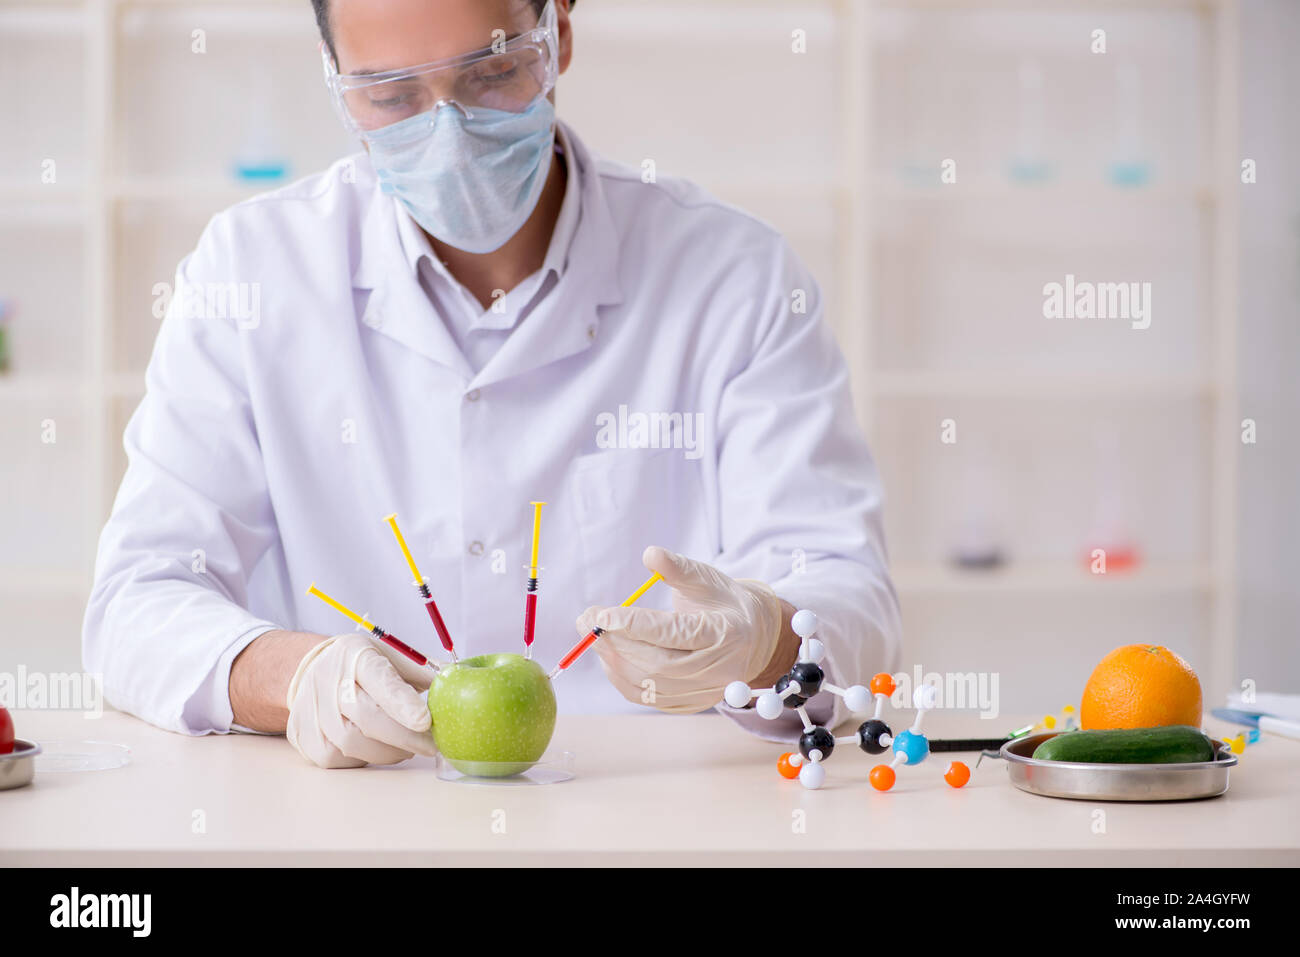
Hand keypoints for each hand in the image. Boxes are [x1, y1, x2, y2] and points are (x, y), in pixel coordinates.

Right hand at [285, 633, 437, 767]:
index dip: (403, 703)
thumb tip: (461, 683)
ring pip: (354, 743)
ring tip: (407, 746)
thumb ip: (425, 671)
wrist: (311, 671)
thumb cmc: (362, 665)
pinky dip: (366, 759)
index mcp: (357, 656)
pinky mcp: (305, 737)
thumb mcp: (392, 655)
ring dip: (388, 752)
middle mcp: (329, 681)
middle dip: (406, 737)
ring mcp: (313, 711)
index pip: (380, 680)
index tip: (425, 721)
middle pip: (368, 717)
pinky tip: (379, 748)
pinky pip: (340, 759)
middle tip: (432, 746)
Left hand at [576, 546, 785, 713]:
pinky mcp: (691, 704)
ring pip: (649, 685)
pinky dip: (622, 679)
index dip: (633, 625)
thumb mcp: (708, 578)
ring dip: (613, 661)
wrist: (752, 638)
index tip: (599, 614)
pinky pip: (648, 697)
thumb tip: (650, 555)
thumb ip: (679, 568)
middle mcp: (720, 670)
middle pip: (657, 664)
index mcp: (726, 634)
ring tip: (593, 637)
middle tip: (585, 623)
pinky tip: (609, 656)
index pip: (673, 633)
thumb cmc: (724, 602)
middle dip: (615, 643)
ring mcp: (706, 692)